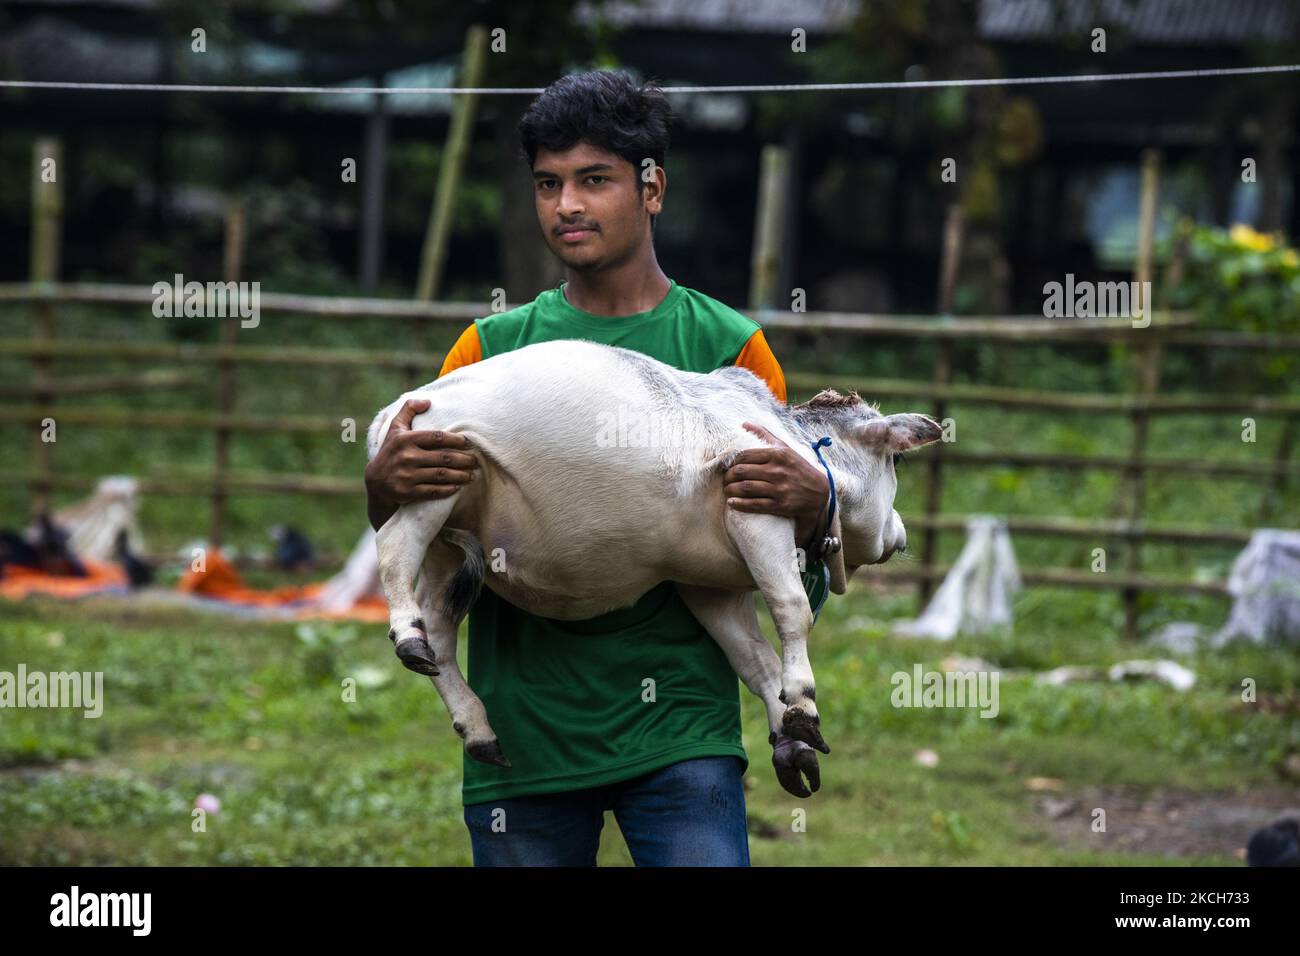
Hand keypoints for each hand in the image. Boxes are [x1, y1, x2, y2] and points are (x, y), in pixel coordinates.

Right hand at [364, 398, 478, 504]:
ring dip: (461, 476)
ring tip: (472, 475)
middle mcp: (407, 457)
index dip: (456, 440)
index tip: (467, 443)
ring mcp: (407, 476)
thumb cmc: (390, 451)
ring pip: (441, 475)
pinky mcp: (408, 492)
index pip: (437, 437)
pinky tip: (458, 486)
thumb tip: (428, 401)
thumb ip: (409, 410)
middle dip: (464, 460)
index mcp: (405, 439)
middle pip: (444, 457)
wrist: (375, 481)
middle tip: (475, 461)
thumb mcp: (395, 428)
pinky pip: (434, 491)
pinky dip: (448, 489)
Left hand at [722, 423, 828, 546]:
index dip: (731, 461)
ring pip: (745, 488)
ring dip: (730, 490)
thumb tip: (745, 423)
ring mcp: (779, 488)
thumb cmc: (798, 468)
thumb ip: (765, 435)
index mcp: (777, 454)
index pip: (744, 455)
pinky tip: (732, 502)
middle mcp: (777, 470)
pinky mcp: (780, 505)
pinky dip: (740, 504)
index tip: (726, 465)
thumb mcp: (785, 448)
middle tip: (724, 479)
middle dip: (728, 476)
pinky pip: (754, 504)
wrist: (819, 493)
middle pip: (741, 471)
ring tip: (727, 490)